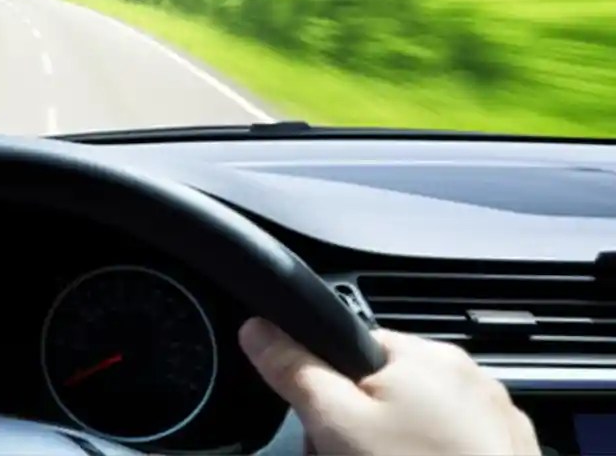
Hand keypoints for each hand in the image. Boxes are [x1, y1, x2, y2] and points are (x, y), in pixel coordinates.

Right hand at [239, 318, 538, 455]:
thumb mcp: (337, 425)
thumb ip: (296, 372)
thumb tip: (257, 328)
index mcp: (424, 353)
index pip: (355, 350)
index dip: (329, 389)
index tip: (326, 429)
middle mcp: (469, 374)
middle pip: (389, 390)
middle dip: (363, 425)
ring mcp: (498, 417)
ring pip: (424, 422)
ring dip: (400, 446)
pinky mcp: (514, 453)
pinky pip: (457, 447)